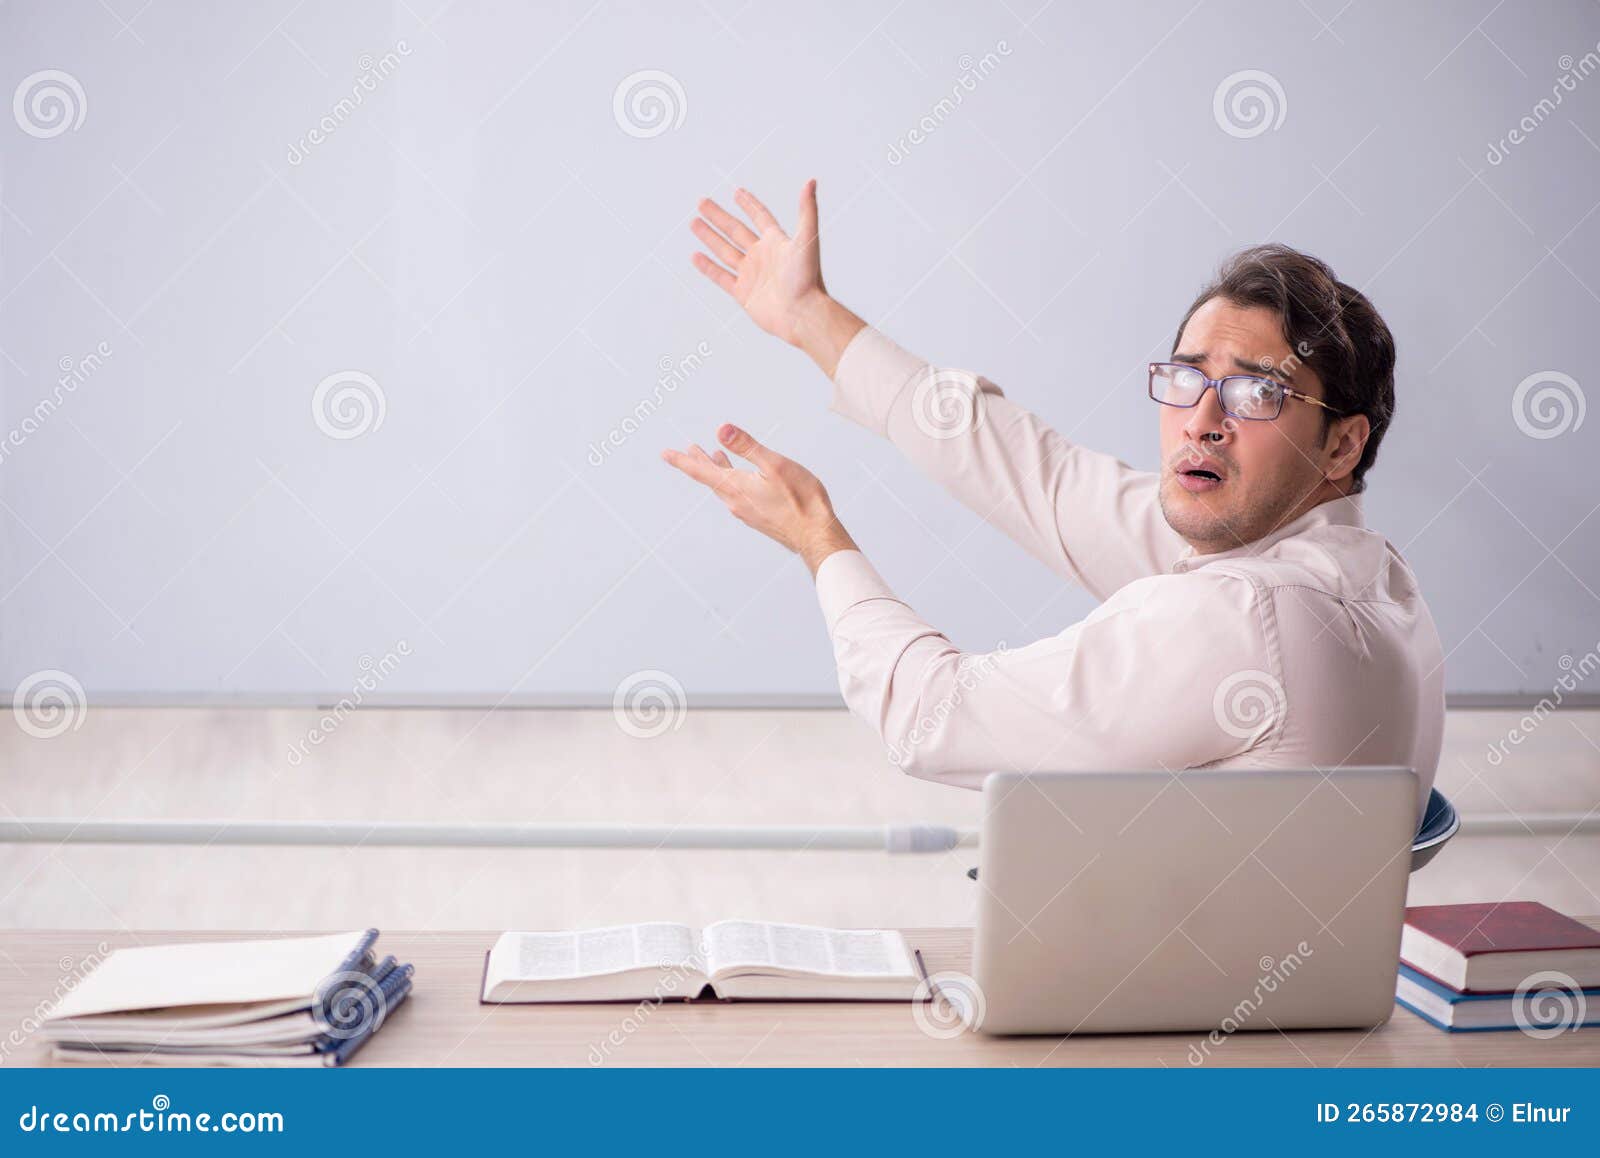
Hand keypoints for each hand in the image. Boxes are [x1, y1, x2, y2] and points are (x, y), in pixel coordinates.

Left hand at [661, 424, 857, 574]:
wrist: (816, 535)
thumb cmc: (801, 501)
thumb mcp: (774, 465)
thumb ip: (747, 447)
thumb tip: (721, 429)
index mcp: (736, 487)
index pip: (700, 471)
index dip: (682, 460)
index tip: (665, 453)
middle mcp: (736, 502)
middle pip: (710, 478)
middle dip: (698, 462)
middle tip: (686, 450)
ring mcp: (747, 511)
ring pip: (724, 487)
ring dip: (717, 470)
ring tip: (714, 457)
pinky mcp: (758, 516)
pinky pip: (737, 495)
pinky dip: (732, 480)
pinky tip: (741, 478)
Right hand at [691, 183, 828, 347]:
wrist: (802, 314)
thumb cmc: (808, 279)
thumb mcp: (807, 239)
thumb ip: (807, 210)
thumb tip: (811, 181)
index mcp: (777, 242)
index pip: (760, 217)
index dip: (749, 204)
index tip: (737, 192)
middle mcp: (763, 256)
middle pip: (736, 230)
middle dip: (719, 216)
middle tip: (702, 202)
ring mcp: (752, 274)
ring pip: (725, 251)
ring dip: (709, 237)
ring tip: (694, 222)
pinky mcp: (743, 293)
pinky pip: (721, 277)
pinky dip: (708, 267)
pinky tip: (696, 256)